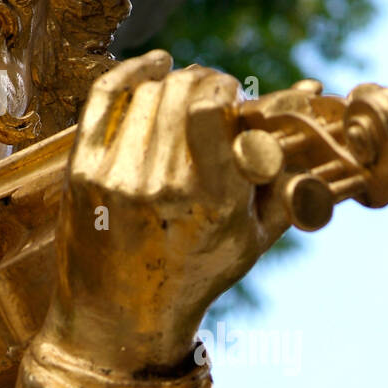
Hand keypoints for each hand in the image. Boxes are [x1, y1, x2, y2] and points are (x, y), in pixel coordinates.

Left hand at [38, 51, 289, 374]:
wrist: (118, 322)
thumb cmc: (195, 277)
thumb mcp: (252, 241)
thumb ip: (281, 180)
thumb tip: (305, 112)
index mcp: (209, 203)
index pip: (207, 108)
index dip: (221, 88)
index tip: (230, 96)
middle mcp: (159, 187)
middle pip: (176, 92)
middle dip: (200, 80)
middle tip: (209, 90)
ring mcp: (114, 178)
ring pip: (144, 93)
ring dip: (170, 83)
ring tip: (182, 94)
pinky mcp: (81, 172)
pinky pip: (102, 100)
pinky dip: (129, 73)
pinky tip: (153, 65)